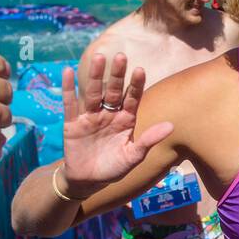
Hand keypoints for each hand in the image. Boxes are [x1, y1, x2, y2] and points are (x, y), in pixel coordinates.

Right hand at [59, 52, 172, 195]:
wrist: (88, 181)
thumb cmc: (114, 168)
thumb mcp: (133, 156)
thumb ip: (149, 140)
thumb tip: (171, 126)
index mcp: (125, 120)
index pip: (132, 98)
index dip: (135, 85)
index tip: (140, 70)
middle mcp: (109, 114)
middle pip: (113, 91)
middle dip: (117, 75)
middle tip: (121, 56)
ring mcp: (90, 117)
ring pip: (93, 93)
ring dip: (95, 76)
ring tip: (99, 57)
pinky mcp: (72, 124)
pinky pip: (70, 104)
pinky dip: (68, 88)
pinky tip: (67, 71)